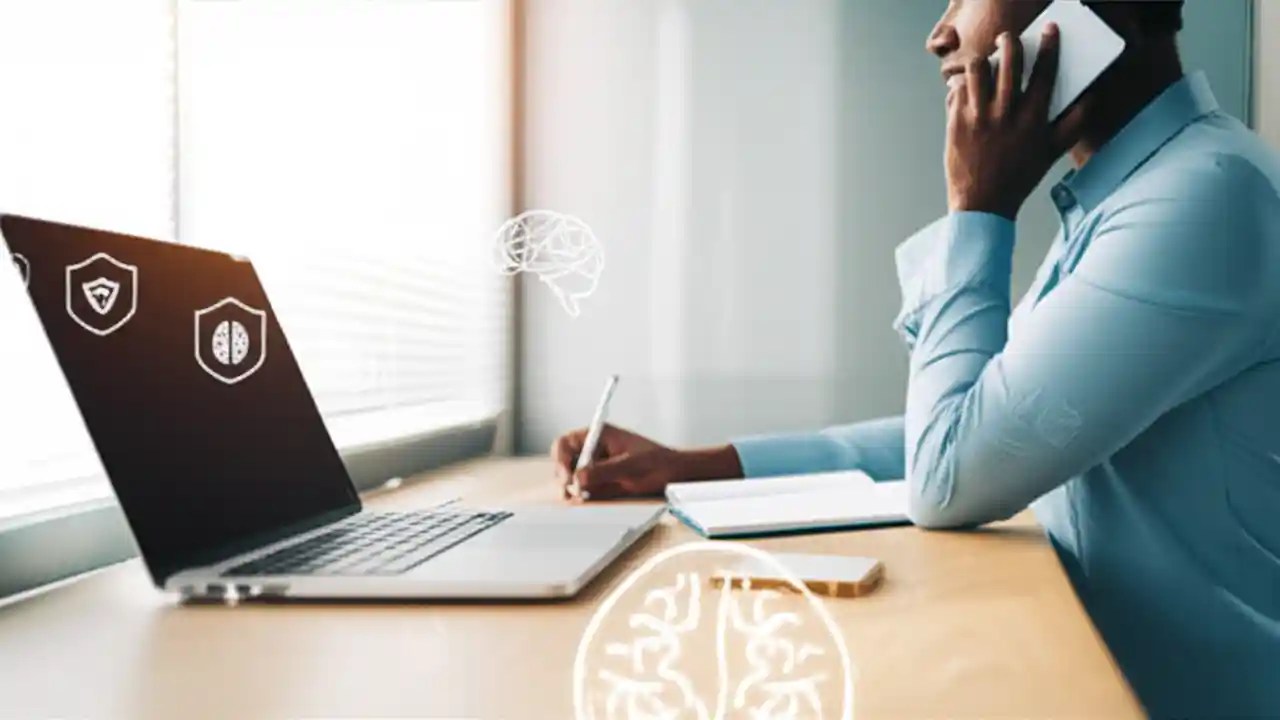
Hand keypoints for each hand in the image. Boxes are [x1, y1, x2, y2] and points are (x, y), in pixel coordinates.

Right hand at [549, 425, 742, 501]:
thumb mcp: (630, 467)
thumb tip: (577, 479)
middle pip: (564, 462)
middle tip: (573, 493)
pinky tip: (596, 499)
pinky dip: (585, 497)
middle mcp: (593, 450)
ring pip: (572, 479)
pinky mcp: (600, 483)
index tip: (565, 476)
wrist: (675, 475)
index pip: (565, 443)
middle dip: (565, 478)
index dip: (559, 459)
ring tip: (588, 497)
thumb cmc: (657, 464)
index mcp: (598, 435)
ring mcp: (595, 467)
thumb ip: (603, 472)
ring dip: (575, 490)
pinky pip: (584, 491)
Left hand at [946, 23, 1089, 219]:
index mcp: (1032, 119)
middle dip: (1011, 42)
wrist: (982, 204)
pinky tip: (967, 91)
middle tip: (1009, 38)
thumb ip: (1074, 124)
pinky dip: (962, 86)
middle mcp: (1005, 114)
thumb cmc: (1019, 178)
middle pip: (1010, 61)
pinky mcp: (956, 122)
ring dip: (982, 62)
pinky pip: (957, 90)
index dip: (1049, 46)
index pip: (1045, 72)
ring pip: (978, 69)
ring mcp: (978, 117)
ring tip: (985, 65)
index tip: (1049, 31)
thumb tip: (1091, 98)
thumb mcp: (1052, 153)